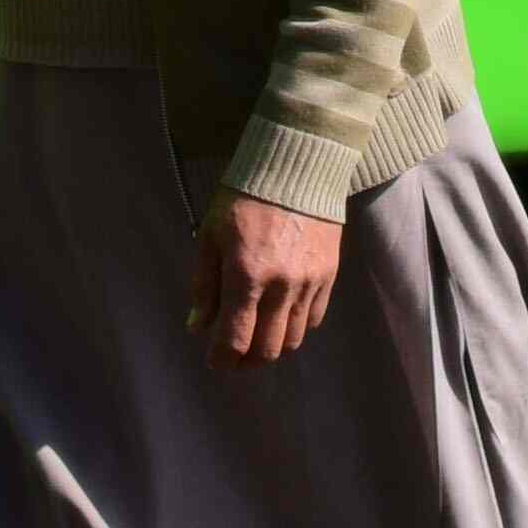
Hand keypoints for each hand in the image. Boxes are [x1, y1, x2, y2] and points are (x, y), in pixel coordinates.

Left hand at [199, 192, 343, 363]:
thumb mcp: (211, 235)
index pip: (235, 339)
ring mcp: (309, 282)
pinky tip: (280, 317)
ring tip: (257, 338)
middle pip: (268, 349)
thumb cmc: (243, 197)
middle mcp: (281, 286)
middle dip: (247, 361)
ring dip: (272, 346)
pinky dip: (295, 327)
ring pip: (293, 339)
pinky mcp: (329, 275)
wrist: (296, 166)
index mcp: (246, 275)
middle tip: (235, 357)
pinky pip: (313, 319)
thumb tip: (198, 327)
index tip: (215, 362)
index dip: (222, 359)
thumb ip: (205, 285)